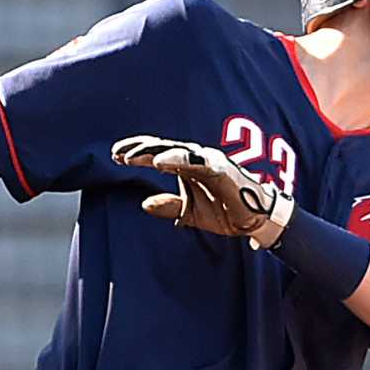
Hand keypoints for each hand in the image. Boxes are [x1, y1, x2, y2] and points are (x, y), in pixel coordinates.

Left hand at [111, 134, 292, 248]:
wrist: (254, 220)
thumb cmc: (223, 210)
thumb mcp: (189, 212)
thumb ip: (169, 206)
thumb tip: (144, 204)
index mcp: (186, 166)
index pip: (158, 153)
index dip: (137, 153)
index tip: (115, 156)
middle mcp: (196, 159)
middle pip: (163, 148)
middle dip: (139, 150)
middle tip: (117, 154)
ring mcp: (209, 162)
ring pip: (178, 152)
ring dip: (154, 153)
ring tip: (133, 157)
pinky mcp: (222, 170)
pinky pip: (198, 163)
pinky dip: (179, 160)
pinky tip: (161, 162)